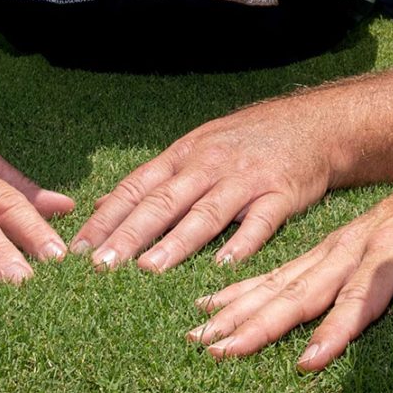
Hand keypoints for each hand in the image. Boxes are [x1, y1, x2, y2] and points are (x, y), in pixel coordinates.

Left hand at [71, 106, 332, 274]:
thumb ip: (151, 181)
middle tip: (102, 267)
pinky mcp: (281, 192)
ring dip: (177, 242)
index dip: (106, 220)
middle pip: (163, 202)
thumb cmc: (247, 141)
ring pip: (205, 212)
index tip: (78, 251)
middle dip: (130, 235)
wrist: (314, 123)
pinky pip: (260, 220)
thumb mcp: (194, 148)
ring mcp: (245, 178)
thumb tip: (99, 208)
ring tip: (150, 270)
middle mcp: (209, 165)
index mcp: (183, 156)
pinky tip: (225, 264)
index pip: (135, 189)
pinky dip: (243, 242)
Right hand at [188, 186, 392, 369]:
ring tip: (200, 336)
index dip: (335, 330)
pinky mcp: (321, 254)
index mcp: (390, 253)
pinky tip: (205, 309)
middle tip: (224, 351)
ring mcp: (332, 250)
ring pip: (280, 283)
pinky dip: (239, 291)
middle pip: (304, 292)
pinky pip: (275, 275)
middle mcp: (352, 250)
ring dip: (239, 309)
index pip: (359, 299)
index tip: (308, 361)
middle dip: (263, 323)